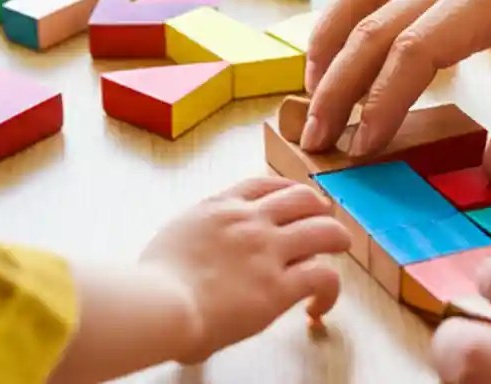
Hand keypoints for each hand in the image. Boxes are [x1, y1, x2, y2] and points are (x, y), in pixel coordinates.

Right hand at [139, 177, 350, 362]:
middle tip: (325, 223)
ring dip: (337, 239)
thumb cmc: (152, 283)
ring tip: (338, 252)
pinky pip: (323, 278)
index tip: (294, 200)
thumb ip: (195, 235)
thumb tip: (195, 255)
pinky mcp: (280, 286)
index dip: (286, 190)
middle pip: (303, 198)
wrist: (158, 303)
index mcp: (220, 208)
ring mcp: (268, 251)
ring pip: (325, 230)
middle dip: (319, 209)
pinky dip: (329, 292)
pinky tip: (318, 306)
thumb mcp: (172, 237)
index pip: (264, 185)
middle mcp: (250, 221)